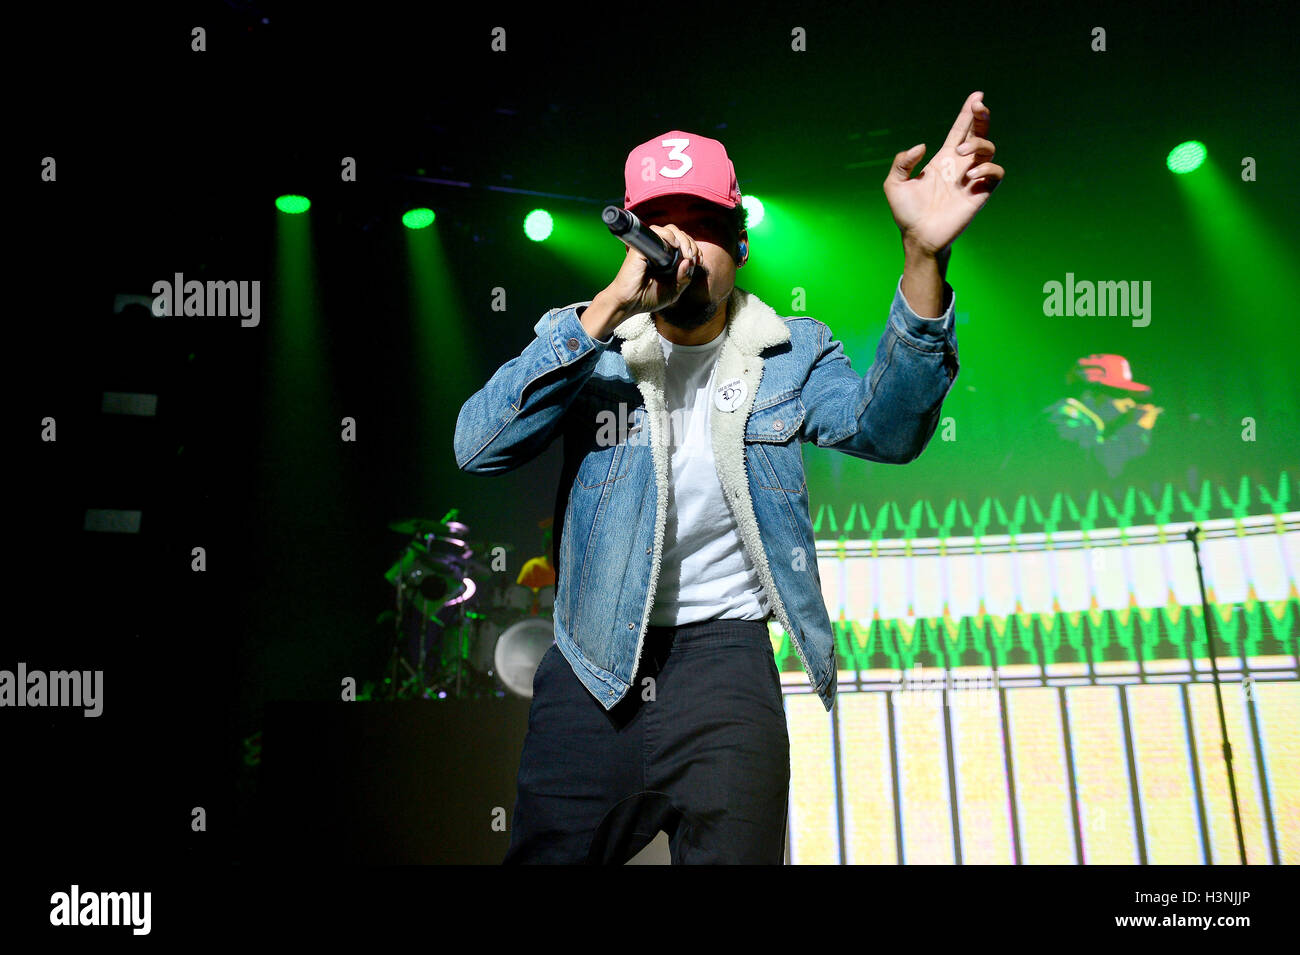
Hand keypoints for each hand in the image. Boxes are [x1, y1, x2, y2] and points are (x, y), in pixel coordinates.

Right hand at [601, 223, 701, 319]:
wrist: (629, 304)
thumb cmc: (648, 298)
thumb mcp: (674, 290)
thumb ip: (685, 278)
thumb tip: (690, 261)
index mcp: (666, 258)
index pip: (684, 243)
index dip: (695, 248)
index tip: (699, 261)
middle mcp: (658, 249)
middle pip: (680, 234)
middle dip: (692, 244)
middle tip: (694, 258)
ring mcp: (649, 246)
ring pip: (671, 230)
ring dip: (684, 240)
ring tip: (687, 254)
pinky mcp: (641, 246)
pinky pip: (657, 232)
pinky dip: (669, 235)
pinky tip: (675, 246)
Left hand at [883, 91, 1004, 255]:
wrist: (918, 237)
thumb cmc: (906, 213)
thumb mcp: (894, 183)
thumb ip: (902, 161)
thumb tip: (922, 146)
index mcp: (943, 160)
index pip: (960, 130)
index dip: (968, 113)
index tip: (976, 96)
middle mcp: (961, 166)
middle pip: (979, 133)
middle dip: (982, 117)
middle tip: (979, 106)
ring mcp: (972, 179)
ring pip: (989, 150)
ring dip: (979, 144)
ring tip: (963, 152)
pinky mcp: (981, 194)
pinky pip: (996, 173)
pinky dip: (987, 169)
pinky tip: (970, 177)